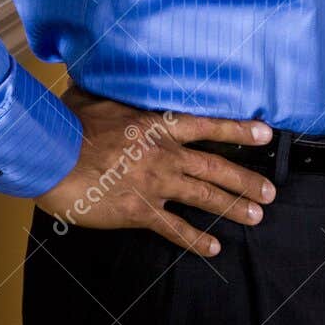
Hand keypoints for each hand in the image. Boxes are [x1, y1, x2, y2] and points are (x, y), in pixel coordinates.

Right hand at [34, 85, 276, 256]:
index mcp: (156, 125)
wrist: (54, 156)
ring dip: (233, 207)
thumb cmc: (68, 124)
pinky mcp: (141, 212)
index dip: (238, 130)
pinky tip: (213, 248)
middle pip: (216, 167)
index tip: (265, 134)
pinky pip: (175, 228)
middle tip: (270, 191)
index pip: (207, 126)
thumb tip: (101, 77)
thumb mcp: (93, 97)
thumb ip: (109, 93)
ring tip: (256, 216)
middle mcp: (164, 154)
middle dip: (246, 179)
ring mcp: (155, 184)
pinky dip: (196, 239)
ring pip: (205, 197)